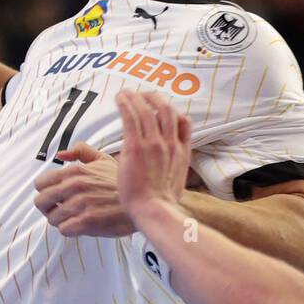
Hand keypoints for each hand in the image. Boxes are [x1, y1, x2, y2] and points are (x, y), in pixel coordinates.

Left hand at [33, 142, 134, 236]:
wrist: (143, 201)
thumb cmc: (123, 182)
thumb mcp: (104, 159)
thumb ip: (81, 152)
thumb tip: (61, 154)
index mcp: (75, 171)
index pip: (40, 183)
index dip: (45, 191)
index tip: (54, 197)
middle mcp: (74, 187)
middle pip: (40, 202)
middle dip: (48, 207)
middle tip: (59, 210)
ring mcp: (80, 205)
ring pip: (52, 218)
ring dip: (60, 220)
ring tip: (73, 218)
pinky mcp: (87, 222)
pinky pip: (64, 230)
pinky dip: (70, 230)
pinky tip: (80, 226)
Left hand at [116, 91, 191, 218]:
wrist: (154, 210)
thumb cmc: (161, 205)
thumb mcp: (177, 185)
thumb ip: (173, 171)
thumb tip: (168, 173)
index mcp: (182, 153)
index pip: (184, 123)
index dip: (174, 112)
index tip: (162, 109)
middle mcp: (170, 144)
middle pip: (166, 110)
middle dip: (154, 98)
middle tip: (143, 95)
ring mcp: (154, 144)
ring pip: (146, 110)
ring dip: (135, 98)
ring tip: (125, 93)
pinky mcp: (136, 146)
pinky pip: (131, 117)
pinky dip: (125, 104)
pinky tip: (119, 99)